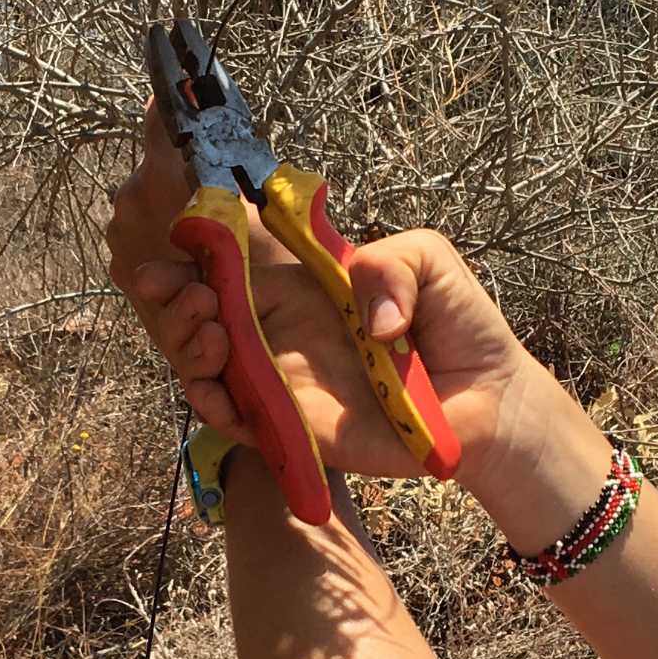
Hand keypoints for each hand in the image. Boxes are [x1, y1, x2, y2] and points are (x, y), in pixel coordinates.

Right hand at [106, 101, 561, 491]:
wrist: (487, 398)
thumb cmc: (457, 323)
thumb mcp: (428, 260)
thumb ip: (390, 264)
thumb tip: (367, 324)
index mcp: (301, 281)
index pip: (230, 254)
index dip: (190, 241)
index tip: (169, 231)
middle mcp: (281, 327)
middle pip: (199, 306)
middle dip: (170, 293)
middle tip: (175, 284)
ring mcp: (281, 376)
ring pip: (203, 360)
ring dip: (185, 343)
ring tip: (209, 329)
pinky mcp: (293, 426)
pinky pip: (235, 420)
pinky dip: (213, 404)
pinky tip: (215, 387)